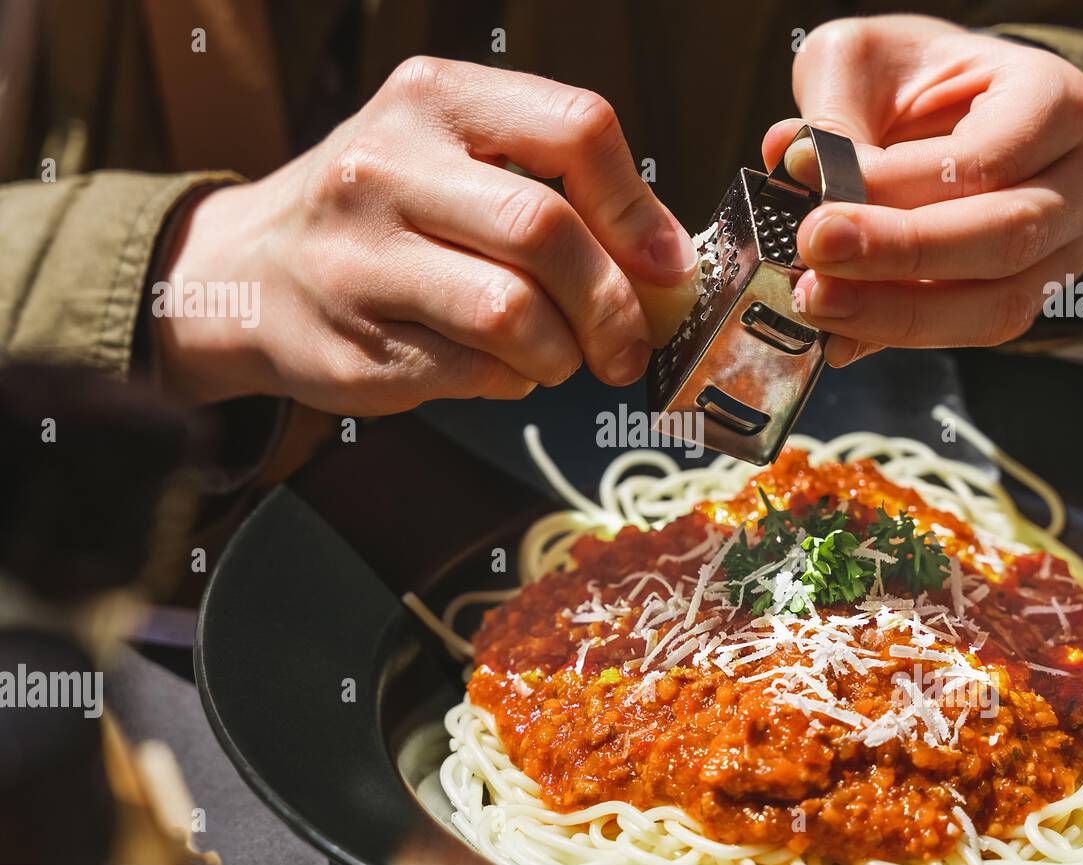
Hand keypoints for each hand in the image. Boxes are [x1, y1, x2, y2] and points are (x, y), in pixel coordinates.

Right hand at [155, 58, 696, 412]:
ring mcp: (359, 256)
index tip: (666, 267)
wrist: (248, 271)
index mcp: (435, 98)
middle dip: (611, 303)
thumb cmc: (385, 213)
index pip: (574, 128)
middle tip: (630, 345)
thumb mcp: (455, 158)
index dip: (638, 207)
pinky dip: (512, 380)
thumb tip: (665, 263)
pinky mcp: (352, 338)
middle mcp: (386, 164)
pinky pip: (474, 372)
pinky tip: (500, 367)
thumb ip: (554, 188)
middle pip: (545, 231)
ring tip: (558, 355)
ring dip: (561, 352)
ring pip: (511, 313)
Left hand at [764, 16, 1082, 365]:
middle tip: (816, 251)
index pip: (985, 159)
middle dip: (901, 255)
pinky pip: (967, 332)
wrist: (949, 109)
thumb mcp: (866, 62)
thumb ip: (833, 111)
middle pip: (1005, 238)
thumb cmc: (915, 78)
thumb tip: (791, 162)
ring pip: (996, 305)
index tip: (816, 194)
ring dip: (897, 312)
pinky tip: (837, 331)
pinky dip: (895, 334)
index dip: (897, 186)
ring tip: (818, 299)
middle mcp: (1080, 181)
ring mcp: (1062, 249)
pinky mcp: (1023, 296)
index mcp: (1056, 101)